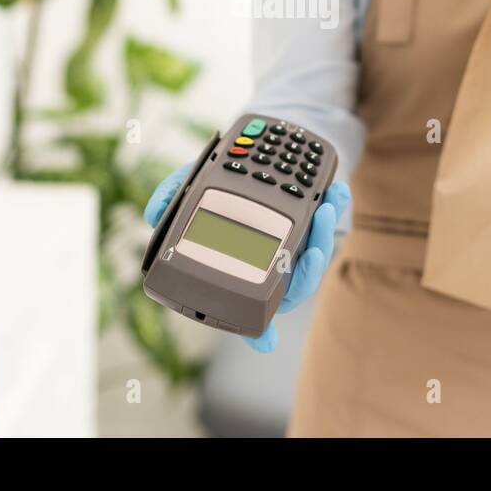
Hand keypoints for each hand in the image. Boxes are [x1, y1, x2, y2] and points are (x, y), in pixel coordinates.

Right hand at [142, 162, 351, 352]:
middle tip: (311, 250)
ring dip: (324, 236)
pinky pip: (331, 223)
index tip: (267, 341)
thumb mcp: (193, 181)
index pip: (250, 307)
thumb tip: (154, 217)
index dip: (258, 330)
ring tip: (324, 208)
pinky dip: (336, 206)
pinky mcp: (318, 223)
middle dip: (306, 271)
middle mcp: (272, 266)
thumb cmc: (223, 177)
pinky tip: (336, 191)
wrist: (257, 149)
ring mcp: (297, 247)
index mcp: (242, 267)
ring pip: (315, 258)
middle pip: (294, 286)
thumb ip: (172, 197)